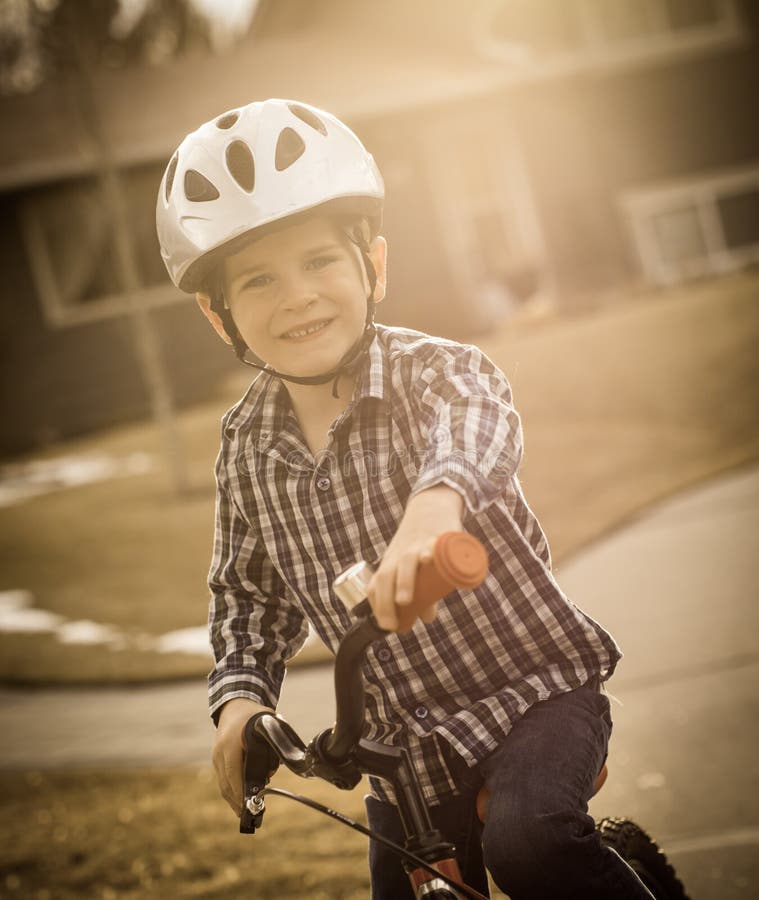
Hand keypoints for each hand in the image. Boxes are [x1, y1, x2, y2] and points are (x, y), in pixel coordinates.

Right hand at [212, 697, 273, 815]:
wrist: (234, 705)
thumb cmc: (253, 714)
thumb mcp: (267, 721)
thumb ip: (275, 739)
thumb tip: (289, 758)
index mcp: (231, 742)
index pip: (234, 772)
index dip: (240, 791)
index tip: (249, 806)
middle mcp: (220, 751)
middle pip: (226, 784)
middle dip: (237, 802)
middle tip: (251, 816)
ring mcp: (216, 756)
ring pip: (223, 785)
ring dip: (234, 800)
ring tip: (247, 813)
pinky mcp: (216, 760)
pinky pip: (223, 780)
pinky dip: (231, 792)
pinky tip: (240, 801)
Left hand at [368, 485, 463, 630]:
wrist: (430, 506)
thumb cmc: (419, 544)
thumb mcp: (417, 569)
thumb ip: (424, 595)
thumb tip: (426, 618)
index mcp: (391, 563)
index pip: (376, 585)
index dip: (378, 606)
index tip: (387, 625)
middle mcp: (399, 555)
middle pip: (386, 577)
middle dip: (384, 601)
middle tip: (390, 623)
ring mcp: (416, 544)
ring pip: (405, 562)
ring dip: (403, 582)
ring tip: (404, 600)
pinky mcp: (435, 535)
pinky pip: (431, 544)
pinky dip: (428, 552)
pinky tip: (427, 560)